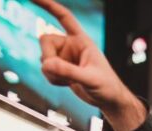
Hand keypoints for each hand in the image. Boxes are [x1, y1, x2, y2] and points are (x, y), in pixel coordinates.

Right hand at [31, 0, 145, 130]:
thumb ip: (68, 71)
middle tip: (60, 72)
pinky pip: (46, 69)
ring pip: (43, 57)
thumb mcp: (90, 79)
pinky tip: (66, 84)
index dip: (48, 5)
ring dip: (51, 72)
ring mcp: (64, 57)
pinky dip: (52, 78)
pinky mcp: (61, 68)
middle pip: (45, 41)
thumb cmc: (107, 86)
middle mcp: (71, 45)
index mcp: (81, 40)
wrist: (108, 100)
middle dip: (48, 57)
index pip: (64, 17)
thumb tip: (47, 64)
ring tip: (69, 81)